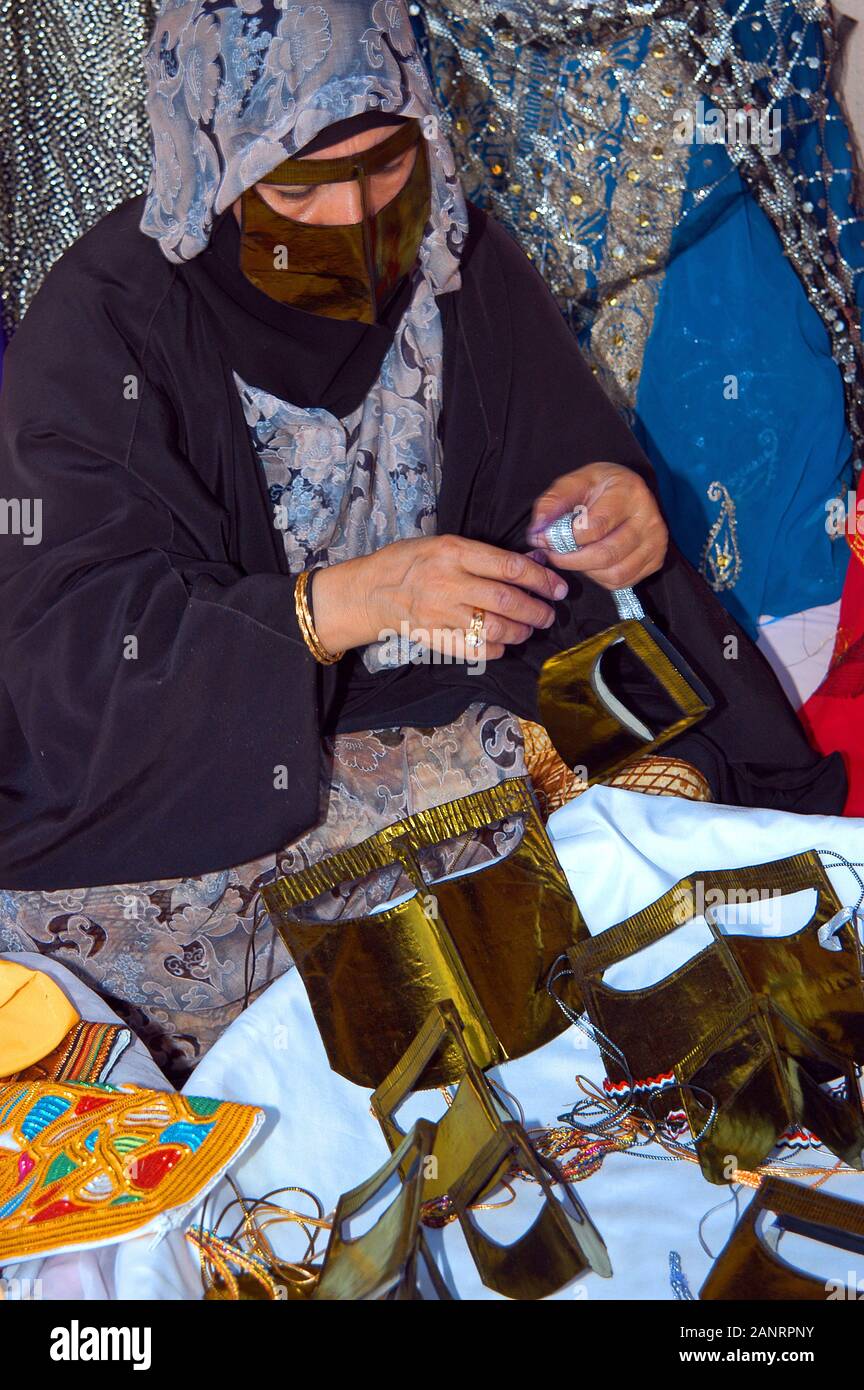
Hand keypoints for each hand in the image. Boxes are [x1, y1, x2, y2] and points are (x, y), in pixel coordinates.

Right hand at [311, 534, 568, 659]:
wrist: (369, 590)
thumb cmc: (409, 562)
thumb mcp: (443, 544)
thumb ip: (482, 555)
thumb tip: (528, 564)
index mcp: (454, 551)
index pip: (509, 567)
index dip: (541, 579)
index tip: (558, 587)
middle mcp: (448, 582)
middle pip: (507, 600)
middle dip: (536, 610)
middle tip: (547, 615)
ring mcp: (440, 612)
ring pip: (494, 628)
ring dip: (520, 631)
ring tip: (528, 629)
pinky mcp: (433, 636)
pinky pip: (475, 649)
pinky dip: (496, 649)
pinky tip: (503, 643)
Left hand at [527, 462, 667, 588]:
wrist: (628, 490)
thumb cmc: (599, 487)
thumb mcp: (574, 483)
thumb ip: (552, 503)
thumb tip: (538, 531)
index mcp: (628, 492)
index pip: (595, 527)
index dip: (564, 538)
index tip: (544, 539)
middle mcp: (648, 518)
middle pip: (605, 554)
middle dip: (571, 560)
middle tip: (554, 554)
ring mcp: (656, 541)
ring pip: (614, 573)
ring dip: (586, 571)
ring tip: (574, 556)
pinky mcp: (656, 559)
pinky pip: (623, 581)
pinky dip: (601, 578)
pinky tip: (592, 562)